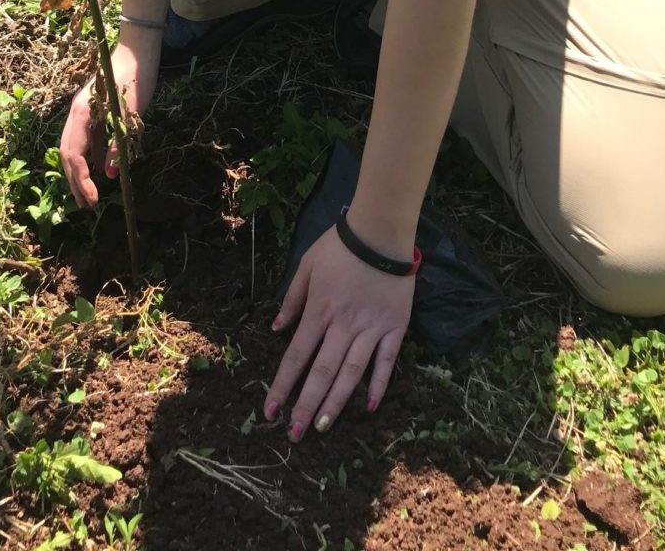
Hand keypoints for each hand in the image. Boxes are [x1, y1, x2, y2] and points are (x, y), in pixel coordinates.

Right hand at [60, 38, 158, 208]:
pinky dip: (89, 157)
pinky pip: (86, 140)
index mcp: (82, 114)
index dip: (81, 181)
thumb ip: (117, 143)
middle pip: (68, 154)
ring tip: (88, 195)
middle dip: (75, 182)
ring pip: (74, 148)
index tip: (92, 201)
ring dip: (79, 173)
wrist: (137, 51)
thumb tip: (108, 175)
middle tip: (86, 206)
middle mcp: (76, 114)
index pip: (74, 155)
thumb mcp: (130, 114)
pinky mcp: (92, 111)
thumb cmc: (135, 78)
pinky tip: (99, 170)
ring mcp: (82, 112)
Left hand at [263, 227, 412, 439]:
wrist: (380, 231)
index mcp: (319, 310)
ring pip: (351, 373)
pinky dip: (379, 384)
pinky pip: (387, 361)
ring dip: (336, 403)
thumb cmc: (340, 245)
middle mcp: (343, 325)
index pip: (296, 356)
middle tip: (294, 434)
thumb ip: (292, 299)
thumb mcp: (306, 264)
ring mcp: (371, 328)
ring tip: (322, 427)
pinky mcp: (395, 327)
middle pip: (322, 372)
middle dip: (306, 405)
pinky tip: (370, 407)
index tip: (270, 411)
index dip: (282, 385)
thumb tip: (276, 328)